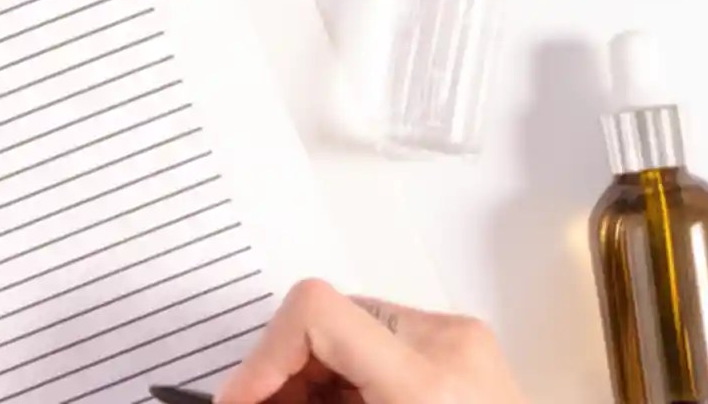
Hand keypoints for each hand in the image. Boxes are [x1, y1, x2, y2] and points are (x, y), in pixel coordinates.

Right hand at [216, 279, 526, 403]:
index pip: (315, 311)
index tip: (238, 401)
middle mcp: (449, 345)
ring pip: (352, 330)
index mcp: (423, 381)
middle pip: (328, 319)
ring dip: (315, 378)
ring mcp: (464, 343)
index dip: (261, 359)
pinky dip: (350, 379)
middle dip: (283, 374)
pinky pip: (385, 345)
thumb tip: (244, 399)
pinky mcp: (469, 351)